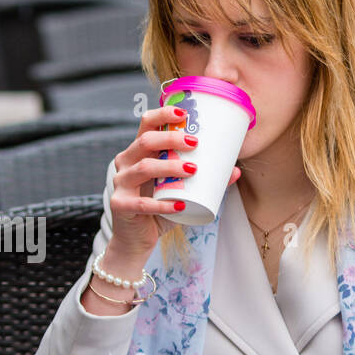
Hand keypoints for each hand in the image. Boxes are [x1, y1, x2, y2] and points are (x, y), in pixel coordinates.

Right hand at [107, 104, 241, 267]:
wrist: (136, 241)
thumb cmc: (158, 210)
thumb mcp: (180, 191)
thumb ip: (204, 181)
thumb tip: (235, 171)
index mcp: (137, 153)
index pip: (145, 125)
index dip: (162, 114)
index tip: (184, 113)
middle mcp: (125, 163)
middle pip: (145, 141)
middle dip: (171, 139)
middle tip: (195, 143)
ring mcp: (120, 184)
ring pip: (143, 168)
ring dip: (169, 167)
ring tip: (192, 170)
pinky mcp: (119, 205)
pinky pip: (141, 203)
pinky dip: (162, 204)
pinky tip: (179, 205)